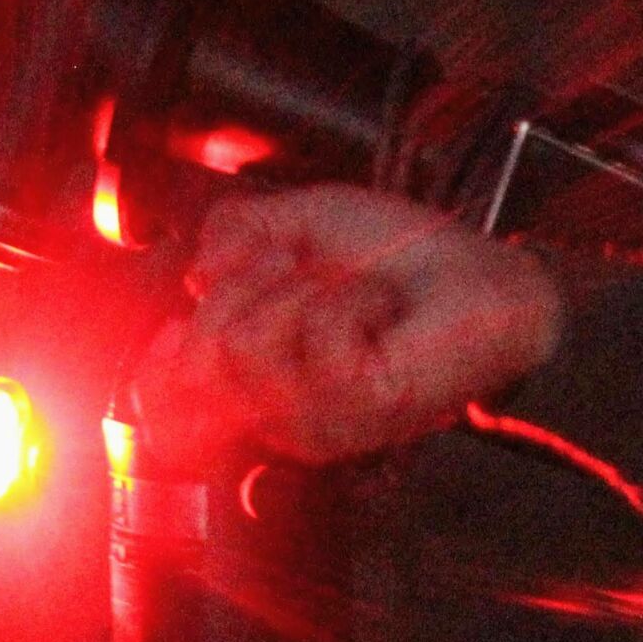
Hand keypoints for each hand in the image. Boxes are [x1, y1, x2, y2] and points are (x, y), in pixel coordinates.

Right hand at [124, 187, 562, 464]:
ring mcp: (319, 417)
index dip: (160, 356)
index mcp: (257, 377)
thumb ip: (237, 233)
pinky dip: (350, 297)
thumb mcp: (303, 224)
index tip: (189, 313)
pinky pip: (315, 337)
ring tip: (343, 286)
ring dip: (295, 287)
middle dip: (237, 287)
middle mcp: (278, 411)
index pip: (164, 405)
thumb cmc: (402, 256)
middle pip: (193, 362)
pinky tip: (379, 304)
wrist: (482, 271)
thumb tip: (193, 263)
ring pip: (243, 344)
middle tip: (294, 269)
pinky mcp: (361, 407)